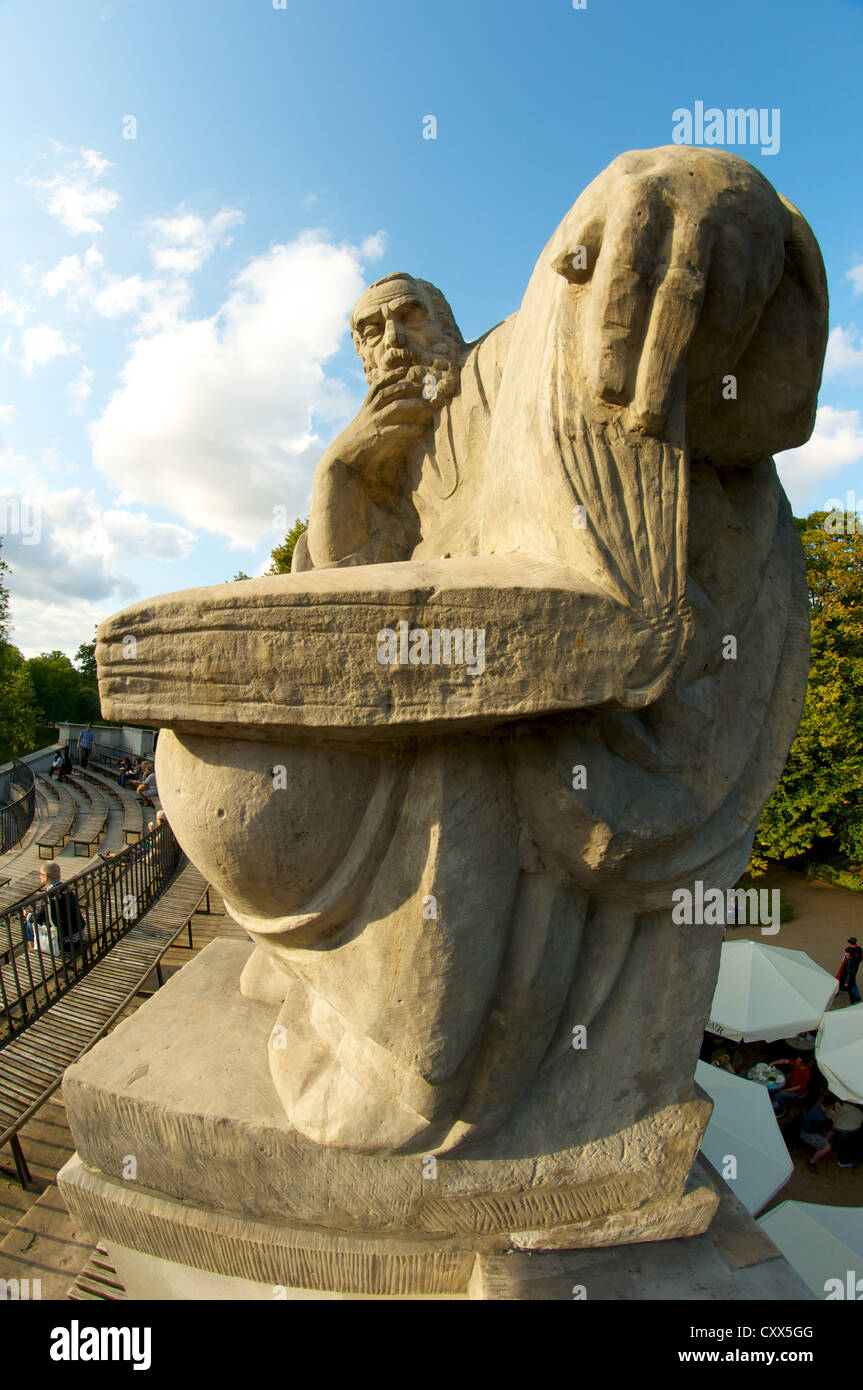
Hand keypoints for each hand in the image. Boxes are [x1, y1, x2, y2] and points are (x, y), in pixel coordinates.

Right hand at [334, 372, 434, 482]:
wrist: (343, 457)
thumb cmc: (358, 441)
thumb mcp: (365, 423)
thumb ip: (377, 414)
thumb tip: (396, 409)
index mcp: (367, 406)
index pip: (379, 385)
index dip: (392, 375)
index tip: (406, 369)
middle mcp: (370, 411)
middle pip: (388, 392)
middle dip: (406, 386)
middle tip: (423, 385)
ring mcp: (374, 423)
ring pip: (394, 407)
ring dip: (411, 404)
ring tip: (426, 404)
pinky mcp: (378, 437)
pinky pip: (396, 429)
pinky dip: (410, 429)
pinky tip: (421, 429)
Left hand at [548, 146, 795, 437]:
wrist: (707, 173)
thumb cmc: (636, 212)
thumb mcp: (603, 213)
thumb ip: (584, 242)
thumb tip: (561, 265)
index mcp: (639, 197)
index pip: (626, 274)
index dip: (617, 334)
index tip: (606, 391)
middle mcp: (691, 209)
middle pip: (676, 299)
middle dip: (659, 365)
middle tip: (642, 422)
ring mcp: (734, 228)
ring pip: (720, 310)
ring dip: (695, 367)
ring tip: (667, 412)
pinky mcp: (764, 249)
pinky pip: (747, 310)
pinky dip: (724, 349)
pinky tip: (699, 381)